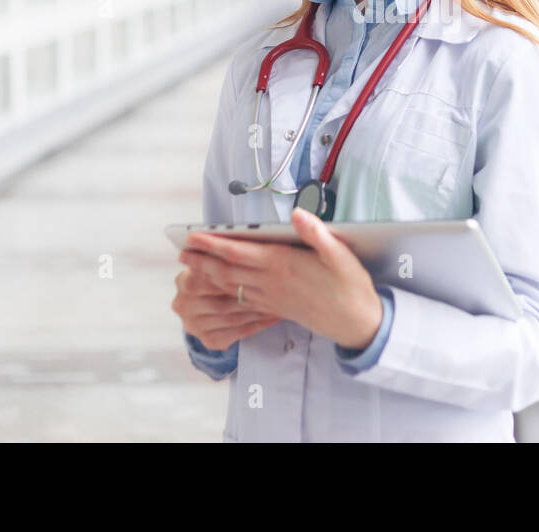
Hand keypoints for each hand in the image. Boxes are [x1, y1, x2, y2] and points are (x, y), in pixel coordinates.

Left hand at [180, 208, 383, 351]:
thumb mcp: (341, 255)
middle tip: (180, 254)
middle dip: (201, 262)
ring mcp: (272, 299)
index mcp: (283, 265)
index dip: (213, 244)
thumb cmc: (351, 286)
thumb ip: (316, 233)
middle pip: (227, 272)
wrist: (358, 323)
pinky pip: (244, 301)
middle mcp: (272, 283)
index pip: (239, 253)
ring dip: (209, 278)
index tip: (192, 237)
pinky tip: (221, 289)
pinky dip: (227, 293)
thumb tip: (297, 215)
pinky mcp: (276, 309)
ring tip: (192, 269)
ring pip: (232, 287)